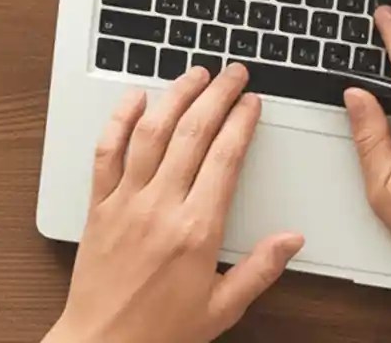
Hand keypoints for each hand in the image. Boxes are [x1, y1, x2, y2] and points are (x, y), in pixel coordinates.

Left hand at [45, 64, 303, 342]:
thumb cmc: (160, 333)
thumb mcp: (223, 308)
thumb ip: (260, 269)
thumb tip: (293, 238)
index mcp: (197, 230)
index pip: (225, 157)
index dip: (242, 122)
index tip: (252, 103)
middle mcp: (160, 208)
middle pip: (193, 133)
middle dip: (217, 95)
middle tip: (233, 73)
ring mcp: (125, 202)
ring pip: (151, 132)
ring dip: (175, 96)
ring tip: (195, 74)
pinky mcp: (97, 207)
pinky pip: (106, 153)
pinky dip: (119, 120)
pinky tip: (134, 99)